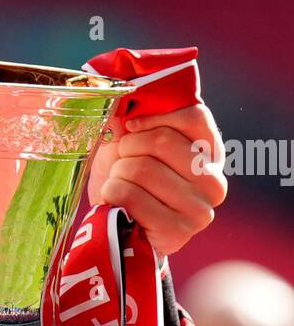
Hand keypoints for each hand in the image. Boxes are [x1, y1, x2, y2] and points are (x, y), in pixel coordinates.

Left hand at [88, 101, 227, 258]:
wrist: (117, 229)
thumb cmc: (127, 180)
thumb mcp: (131, 142)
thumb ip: (135, 117)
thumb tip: (125, 93)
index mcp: (211, 153)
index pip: (192, 116)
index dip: (153, 116)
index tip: (132, 126)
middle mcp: (214, 181)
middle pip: (162, 141)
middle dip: (128, 148)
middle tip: (122, 163)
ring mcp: (199, 210)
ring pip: (142, 169)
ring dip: (117, 174)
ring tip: (120, 185)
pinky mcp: (177, 232)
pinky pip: (130, 195)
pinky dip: (111, 194)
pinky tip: (117, 204)